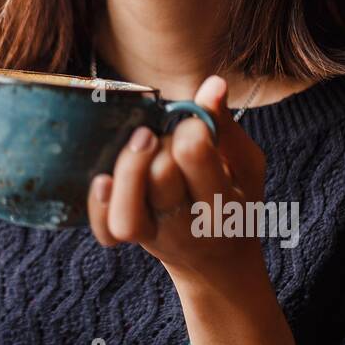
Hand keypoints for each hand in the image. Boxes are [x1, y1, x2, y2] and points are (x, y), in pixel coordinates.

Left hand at [86, 75, 267, 284]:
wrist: (220, 260)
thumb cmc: (236, 199)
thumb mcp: (245, 164)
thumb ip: (225, 126)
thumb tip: (212, 84)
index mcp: (224, 204)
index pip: (194, 155)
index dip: (190, 126)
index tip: (194, 123)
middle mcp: (188, 226)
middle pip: (160, 177)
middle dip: (162, 144)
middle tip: (170, 140)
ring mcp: (155, 236)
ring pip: (128, 215)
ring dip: (128, 171)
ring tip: (139, 145)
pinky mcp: (130, 239)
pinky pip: (106, 230)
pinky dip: (99, 205)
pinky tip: (103, 178)